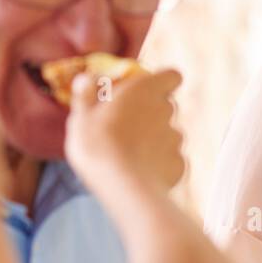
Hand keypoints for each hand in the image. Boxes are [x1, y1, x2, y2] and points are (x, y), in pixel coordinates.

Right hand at [64, 68, 184, 194]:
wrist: (123, 187)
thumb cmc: (98, 145)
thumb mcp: (81, 117)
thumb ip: (86, 95)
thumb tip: (86, 77)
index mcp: (146, 90)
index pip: (172, 76)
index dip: (161, 82)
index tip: (143, 91)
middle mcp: (167, 110)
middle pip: (167, 105)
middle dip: (152, 112)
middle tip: (126, 127)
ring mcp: (176, 138)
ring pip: (170, 133)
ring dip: (155, 139)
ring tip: (131, 154)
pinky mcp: (179, 164)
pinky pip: (171, 159)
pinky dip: (160, 164)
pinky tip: (141, 173)